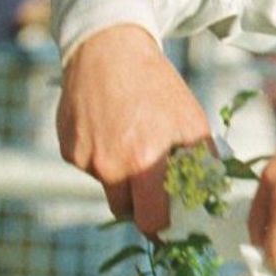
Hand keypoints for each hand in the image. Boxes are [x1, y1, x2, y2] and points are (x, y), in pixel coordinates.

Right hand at [56, 23, 210, 237]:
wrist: (110, 49)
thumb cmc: (156, 85)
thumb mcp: (191, 119)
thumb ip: (203, 163)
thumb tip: (208, 200)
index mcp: (143, 161)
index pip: (150, 222)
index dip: (161, 226)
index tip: (168, 222)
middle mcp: (109, 165)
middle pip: (124, 211)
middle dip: (139, 202)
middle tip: (149, 177)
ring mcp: (84, 158)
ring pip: (106, 186)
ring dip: (118, 175)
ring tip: (128, 137)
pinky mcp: (67, 148)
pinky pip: (87, 167)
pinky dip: (99, 155)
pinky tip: (107, 127)